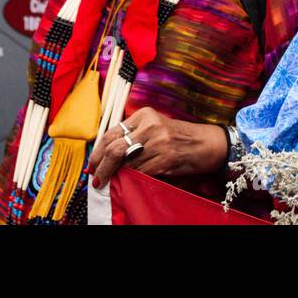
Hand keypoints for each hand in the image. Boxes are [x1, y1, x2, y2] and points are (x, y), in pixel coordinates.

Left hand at [88, 108, 227, 185]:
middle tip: (96, 178)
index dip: (98, 152)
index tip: (92, 165)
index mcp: (144, 114)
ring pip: (126, 164)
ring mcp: (159, 142)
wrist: (206, 144)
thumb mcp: (154, 128)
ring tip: (109, 183)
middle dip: (101, 167)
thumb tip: (105, 154)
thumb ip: (133, 135)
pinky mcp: (165, 158)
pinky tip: (128, 182)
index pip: (111, 133)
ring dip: (115, 176)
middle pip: (114, 149)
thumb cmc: (177, 137)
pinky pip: (140, 172)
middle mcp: (150, 125)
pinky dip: (131, 179)